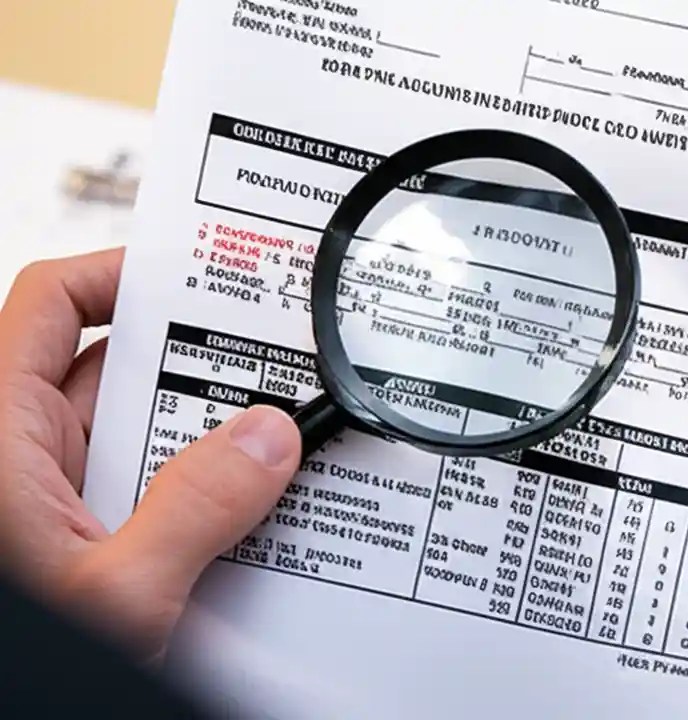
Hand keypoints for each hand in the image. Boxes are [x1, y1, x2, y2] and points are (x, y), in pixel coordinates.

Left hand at [0, 249, 301, 662]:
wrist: (15, 716)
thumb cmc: (20, 668)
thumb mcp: (115, 594)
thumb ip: (194, 511)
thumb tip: (267, 439)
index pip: (50, 305)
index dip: (118, 272)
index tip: (196, 274)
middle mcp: (20, 456)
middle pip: (117, 372)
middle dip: (201, 372)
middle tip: (276, 366)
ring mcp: (52, 501)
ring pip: (143, 439)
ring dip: (209, 446)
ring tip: (281, 447)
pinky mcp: (82, 543)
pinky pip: (152, 494)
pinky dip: (201, 498)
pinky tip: (253, 516)